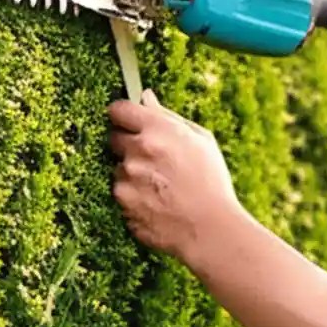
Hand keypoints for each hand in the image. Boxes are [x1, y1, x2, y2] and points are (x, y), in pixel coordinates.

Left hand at [107, 88, 242, 259]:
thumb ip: (168, 116)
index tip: (128, 120)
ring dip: (132, 173)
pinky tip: (157, 202)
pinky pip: (121, 193)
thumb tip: (146, 97)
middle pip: (114, 138)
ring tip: (161, 186)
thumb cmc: (212, 182)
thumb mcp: (201, 140)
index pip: (119, 109)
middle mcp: (136, 152)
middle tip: (153, 159)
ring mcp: (125, 179)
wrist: (210, 229)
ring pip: (118, 168)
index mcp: (157, 130)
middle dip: (128, 145)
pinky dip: (134, 196)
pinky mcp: (121, 204)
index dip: (123, 114)